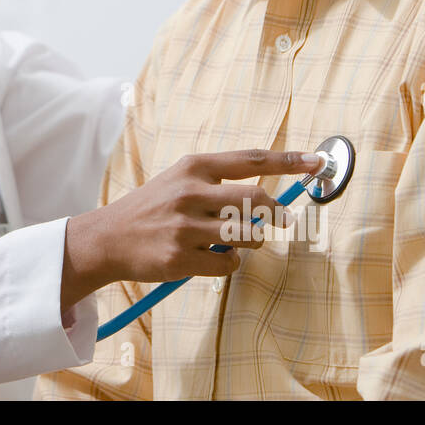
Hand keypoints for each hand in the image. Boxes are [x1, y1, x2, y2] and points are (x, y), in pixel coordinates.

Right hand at [60, 149, 320, 310]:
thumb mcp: (179, 181)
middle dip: (276, 213)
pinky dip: (228, 263)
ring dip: (250, 241)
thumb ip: (218, 183)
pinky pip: (228, 264)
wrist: (107, 238)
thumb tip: (267, 199)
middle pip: (256, 200)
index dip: (289, 161)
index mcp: (193, 167)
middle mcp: (190, 193)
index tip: (317, 162)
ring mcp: (186, 227)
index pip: (251, 160)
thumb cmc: (151, 208)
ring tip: (232, 240)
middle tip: (283, 220)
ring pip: (246, 235)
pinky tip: (209, 258)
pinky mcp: (181, 258)